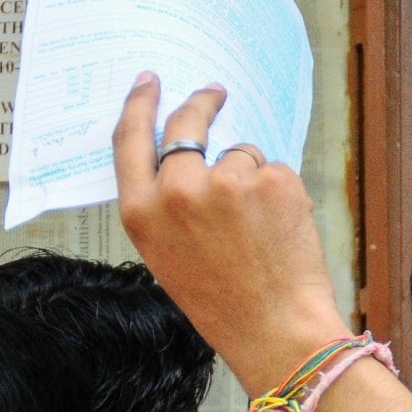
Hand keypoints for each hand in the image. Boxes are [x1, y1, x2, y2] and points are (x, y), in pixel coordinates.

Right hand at [112, 73, 350, 394]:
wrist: (275, 330)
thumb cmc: (223, 303)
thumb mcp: (168, 255)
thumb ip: (166, 205)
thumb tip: (187, 158)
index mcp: (143, 212)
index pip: (131, 139)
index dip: (139, 104)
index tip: (150, 81)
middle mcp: (178, 190)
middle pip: (186, 124)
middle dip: (202, 103)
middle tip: (215, 93)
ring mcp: (226, 181)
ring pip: (241, 154)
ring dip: (252, 178)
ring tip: (259, 230)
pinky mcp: (270, 179)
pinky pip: (274, 171)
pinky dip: (280, 193)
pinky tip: (281, 231)